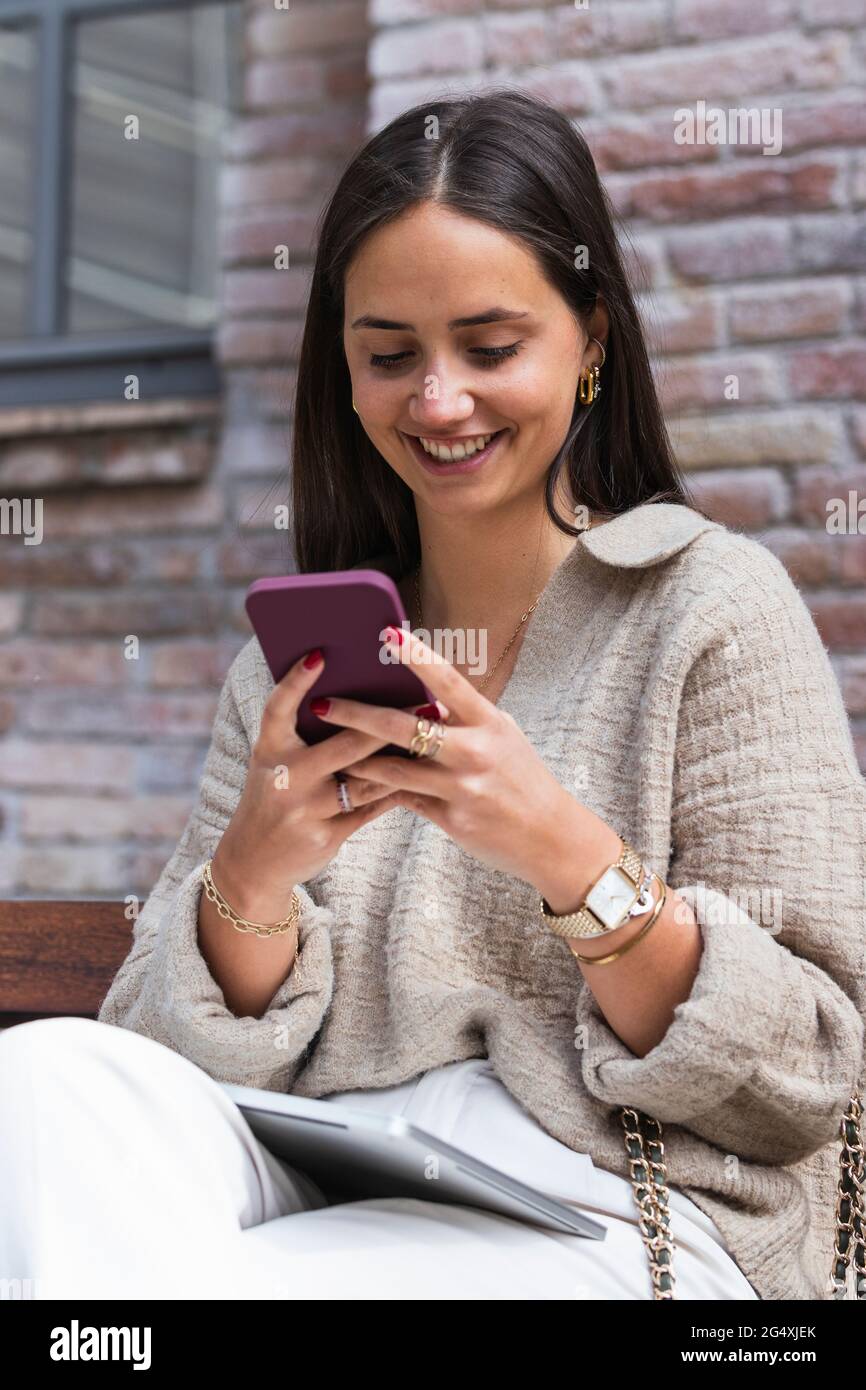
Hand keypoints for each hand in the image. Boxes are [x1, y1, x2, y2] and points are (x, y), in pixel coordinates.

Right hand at [212, 647, 446, 916]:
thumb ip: (307, 735)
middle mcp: (285, 777)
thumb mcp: (277, 763)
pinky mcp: (326, 834)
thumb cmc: (275, 796)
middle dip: (388, 722)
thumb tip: (361, 695)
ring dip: (404, 756)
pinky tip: (425, 771)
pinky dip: (399, 788)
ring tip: (437, 734)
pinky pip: (372, 806)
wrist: (253, 862)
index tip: (320, 654)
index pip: (278, 708)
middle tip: (424, 699)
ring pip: (367, 777)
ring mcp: (305, 808)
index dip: (296, 681)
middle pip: (345, 744)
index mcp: (268, 749)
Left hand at [314, 625, 577, 892]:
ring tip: (327, 748)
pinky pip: (405, 799)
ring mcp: (461, 788)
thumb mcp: (501, 737)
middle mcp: (474, 752)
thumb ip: (464, 717)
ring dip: (356, 759)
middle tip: (322, 703)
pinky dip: (380, 790)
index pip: (447, 680)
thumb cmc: (522, 778)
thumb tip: (421, 694)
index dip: (416, 655)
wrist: (550, 837)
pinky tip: (354, 783)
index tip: (387, 633)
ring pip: (393, 770)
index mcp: (488, 722)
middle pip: (403, 726)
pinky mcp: (451, 819)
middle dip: (357, 714)